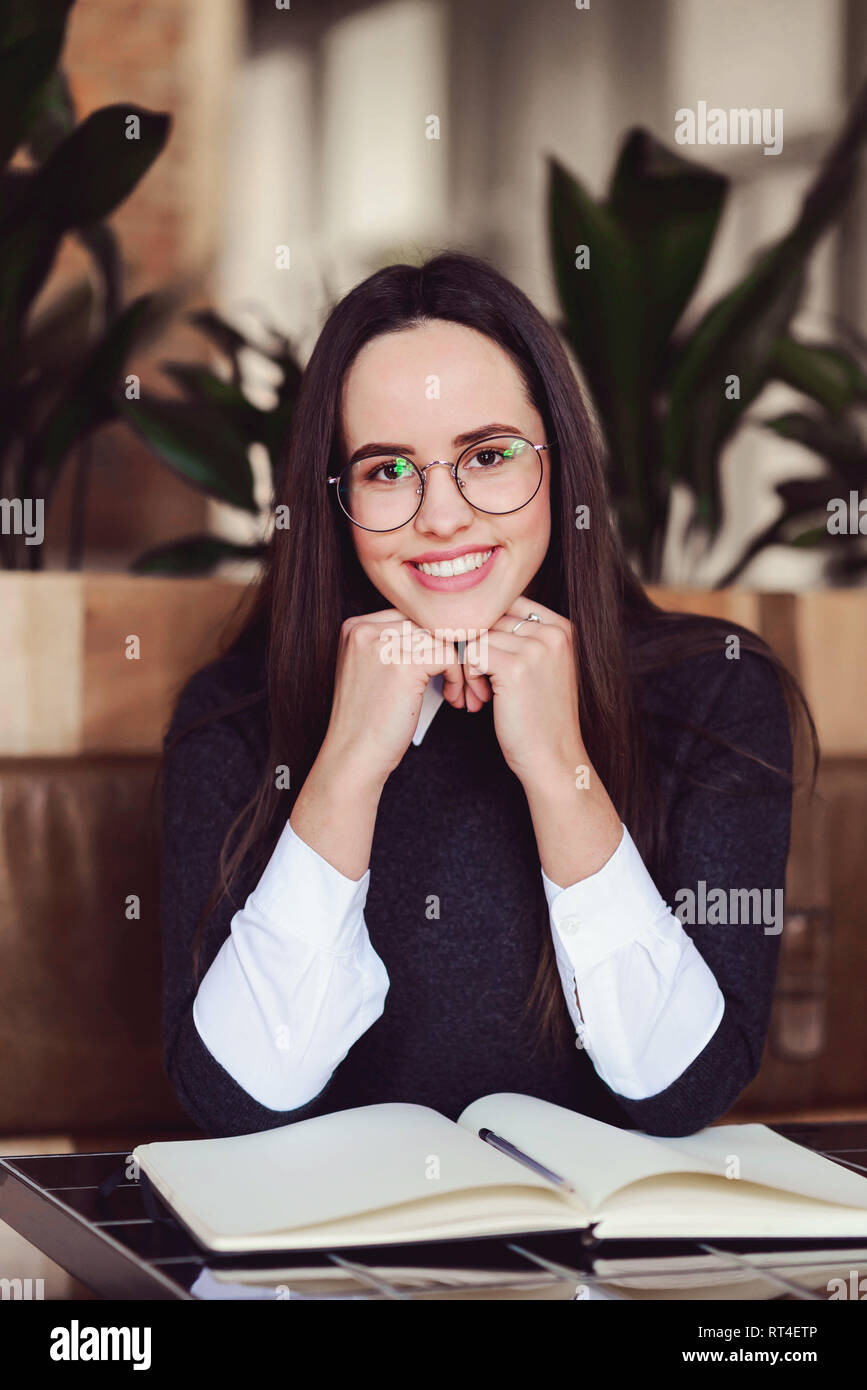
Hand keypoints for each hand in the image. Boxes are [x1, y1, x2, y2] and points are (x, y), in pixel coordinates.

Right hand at [323, 609, 486, 783]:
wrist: (354, 755)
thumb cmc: (368, 720)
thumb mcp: (372, 670)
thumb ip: (395, 644)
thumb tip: (440, 629)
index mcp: (354, 626)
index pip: (409, 615)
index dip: (432, 640)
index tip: (441, 666)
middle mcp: (364, 629)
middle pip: (425, 623)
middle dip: (447, 650)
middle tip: (457, 680)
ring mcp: (382, 645)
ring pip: (440, 638)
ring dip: (456, 665)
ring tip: (455, 691)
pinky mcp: (403, 665)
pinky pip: (448, 656)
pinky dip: (457, 677)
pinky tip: (451, 697)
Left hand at [462, 596, 582, 788]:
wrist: (553, 757)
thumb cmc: (542, 716)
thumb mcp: (542, 667)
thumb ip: (522, 637)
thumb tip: (480, 614)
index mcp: (563, 628)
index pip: (510, 604)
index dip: (490, 630)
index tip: (488, 660)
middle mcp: (553, 632)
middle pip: (492, 619)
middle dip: (480, 648)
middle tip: (482, 683)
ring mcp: (536, 648)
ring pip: (479, 636)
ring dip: (472, 665)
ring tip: (483, 693)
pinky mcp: (515, 667)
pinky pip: (472, 654)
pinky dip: (470, 676)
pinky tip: (482, 698)